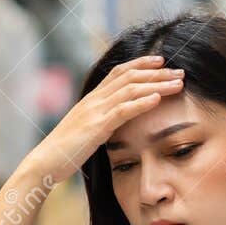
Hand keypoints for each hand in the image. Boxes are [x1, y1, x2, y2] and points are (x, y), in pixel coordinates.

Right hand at [22, 54, 183, 184]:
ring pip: (131, 89)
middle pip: (130, 76)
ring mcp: (95, 111)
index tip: (162, 62)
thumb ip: (100, 120)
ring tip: (178, 83)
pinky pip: (123, 110)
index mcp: (92, 98)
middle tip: (180, 71)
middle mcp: (94, 99)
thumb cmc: (65, 151)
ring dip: (157, 84)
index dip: (141, 64)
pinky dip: (142, 102)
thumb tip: (115, 120)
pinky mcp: (96, 127)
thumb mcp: (85, 130)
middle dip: (157, 72)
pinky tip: (159, 99)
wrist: (45, 162)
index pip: (119, 72)